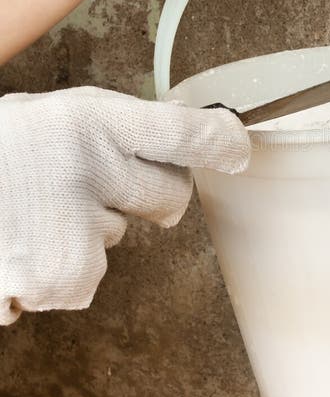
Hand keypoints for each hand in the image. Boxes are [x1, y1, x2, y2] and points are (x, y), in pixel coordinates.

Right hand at [0, 88, 248, 323]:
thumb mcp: (49, 118)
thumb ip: (114, 128)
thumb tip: (188, 132)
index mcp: (90, 118)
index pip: (182, 130)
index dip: (219, 141)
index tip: (238, 149)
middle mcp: (92, 167)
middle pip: (173, 196)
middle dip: (149, 195)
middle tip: (97, 186)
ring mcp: (78, 226)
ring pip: (123, 237)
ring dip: (92, 231)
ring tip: (37, 213)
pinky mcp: (64, 278)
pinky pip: (89, 278)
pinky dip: (63, 270)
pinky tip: (26, 245)